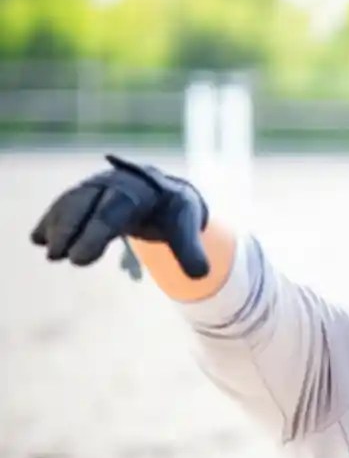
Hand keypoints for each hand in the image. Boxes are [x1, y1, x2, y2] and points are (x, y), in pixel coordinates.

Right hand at [30, 154, 210, 277]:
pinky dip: (53, 219)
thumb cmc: (176, 212)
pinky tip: (38, 238)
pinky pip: (67, 203)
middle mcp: (117, 182)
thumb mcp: (187, 227)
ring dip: (57, 224)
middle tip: (56, 256)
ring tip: (48, 251)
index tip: (79, 260)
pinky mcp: (88, 194)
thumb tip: (202, 275)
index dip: (95, 233)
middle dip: (70, 227)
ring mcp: (100, 185)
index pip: (115, 210)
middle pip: (88, 202)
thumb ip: (191, 250)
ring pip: (74, 201)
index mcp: (144, 189)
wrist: (167, 194)